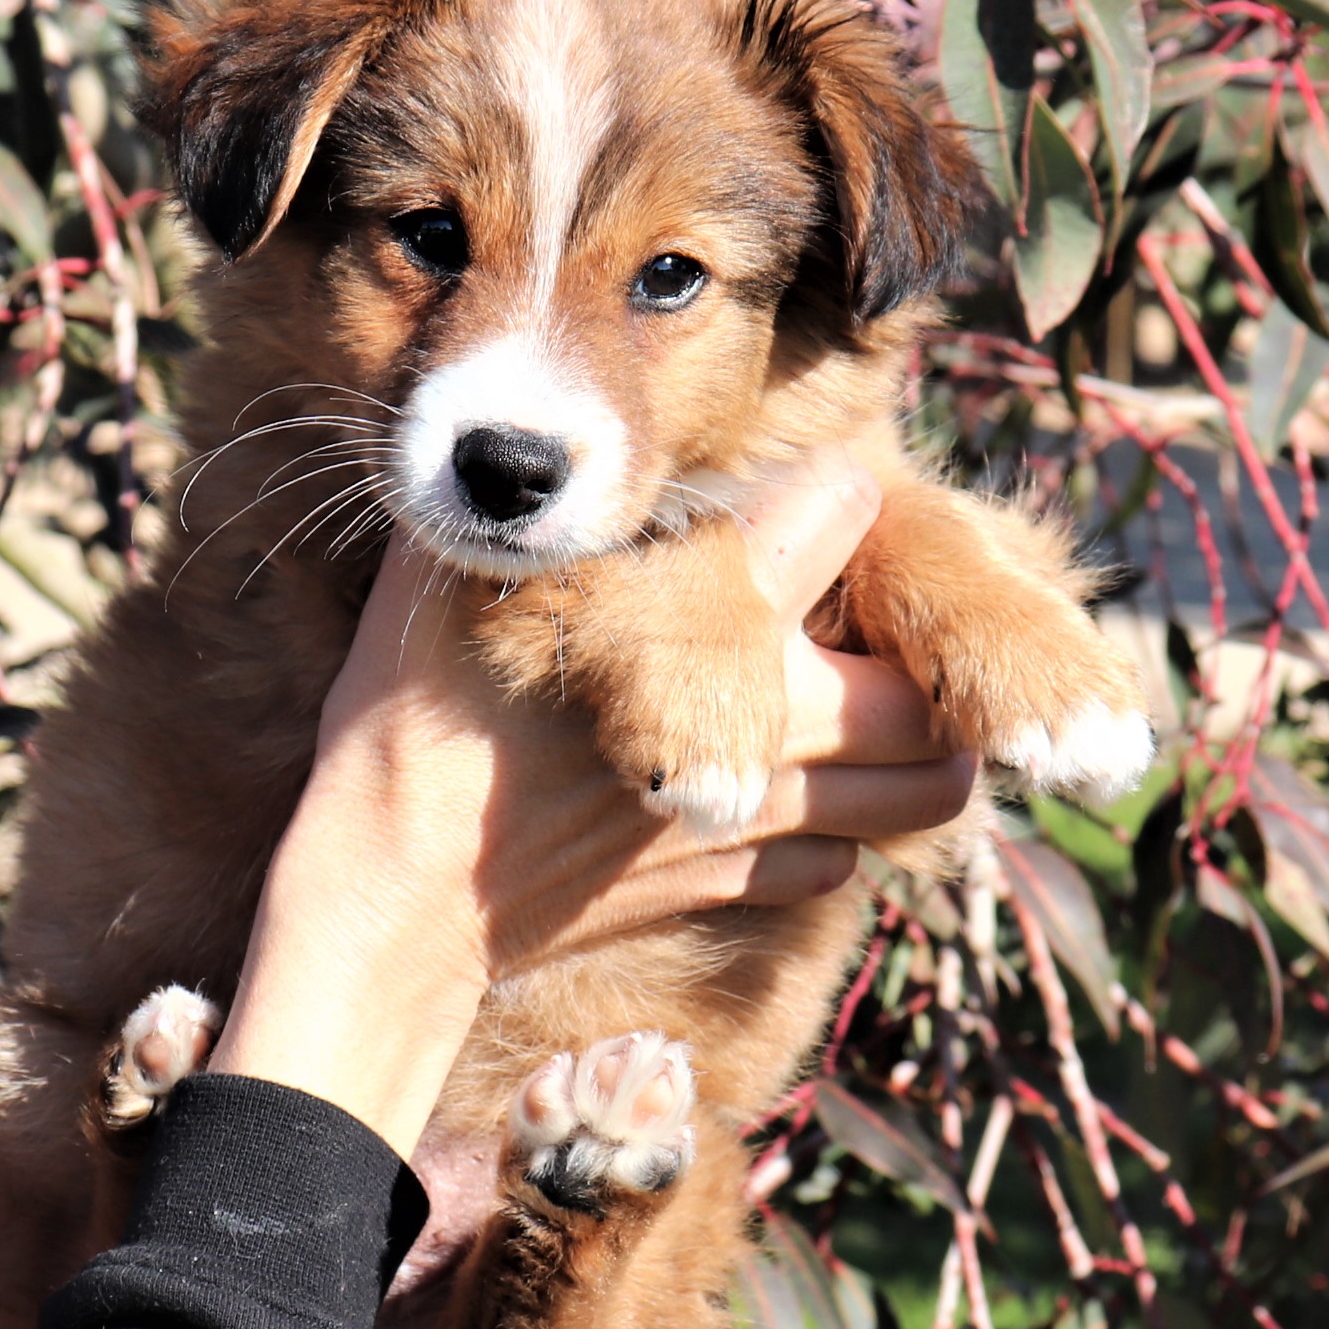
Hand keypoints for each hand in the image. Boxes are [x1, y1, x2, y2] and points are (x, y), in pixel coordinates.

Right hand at [208, 468, 974, 1155]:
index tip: (798, 506)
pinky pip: (842, 863)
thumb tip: (524, 430)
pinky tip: (786, 807)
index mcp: (710, 608)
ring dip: (916, 757)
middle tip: (878, 637)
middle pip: (931, 683)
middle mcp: (770, 714)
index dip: (834, 495)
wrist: (397, 898)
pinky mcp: (731, 884)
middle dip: (926, 658)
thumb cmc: (414, 721)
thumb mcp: (444, 575)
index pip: (849, 507)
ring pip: (921, 790)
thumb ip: (518, 499)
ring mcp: (759, 813)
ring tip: (872, 728)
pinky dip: (837, 835)